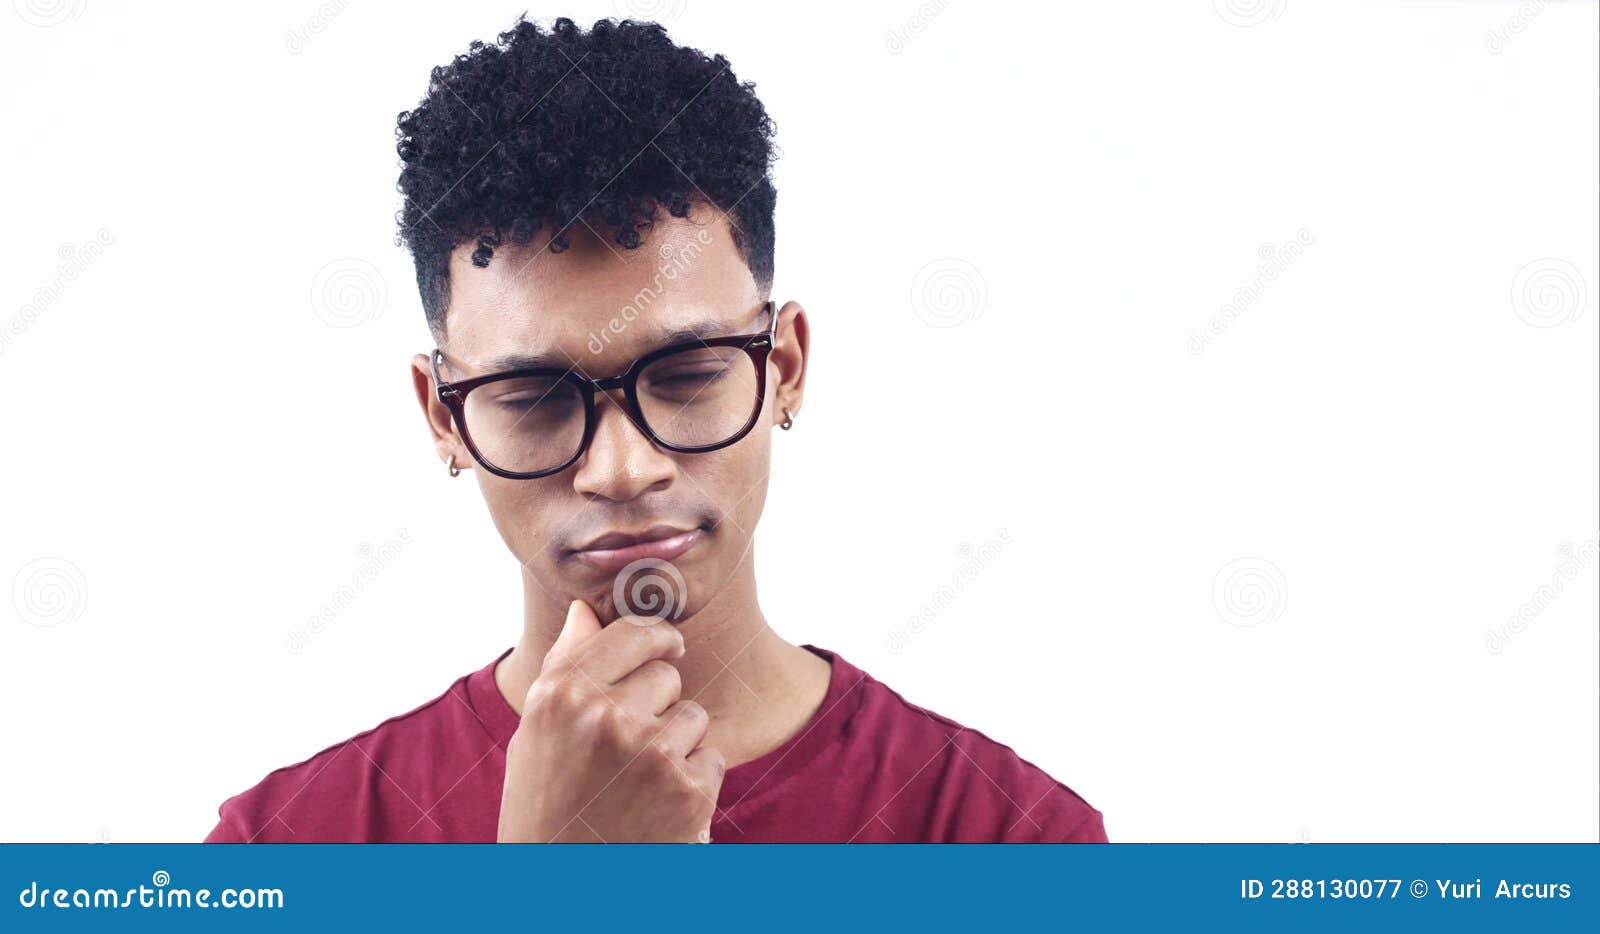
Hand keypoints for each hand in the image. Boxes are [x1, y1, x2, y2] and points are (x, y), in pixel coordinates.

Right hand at [496, 599, 725, 842]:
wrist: (559, 883)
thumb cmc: (544, 804)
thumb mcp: (536, 731)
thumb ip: (565, 665)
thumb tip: (584, 610)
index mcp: (564, 692)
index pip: (634, 633)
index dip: (657, 637)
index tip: (667, 645)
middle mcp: (606, 715)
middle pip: (667, 675)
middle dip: (657, 703)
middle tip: (627, 747)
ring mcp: (650, 752)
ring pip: (692, 716)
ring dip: (677, 742)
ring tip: (639, 780)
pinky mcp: (687, 790)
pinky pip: (710, 758)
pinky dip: (693, 781)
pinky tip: (658, 805)